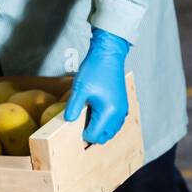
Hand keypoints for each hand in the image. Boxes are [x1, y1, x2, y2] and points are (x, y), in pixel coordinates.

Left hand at [64, 28, 130, 142]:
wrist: (108, 55)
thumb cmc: (94, 70)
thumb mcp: (79, 89)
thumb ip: (73, 107)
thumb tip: (68, 121)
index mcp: (109, 112)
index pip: (95, 135)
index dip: (82, 135)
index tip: (72, 127)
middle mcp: (119, 114)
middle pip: (104, 136)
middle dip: (91, 134)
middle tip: (77, 124)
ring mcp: (122, 110)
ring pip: (110, 130)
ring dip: (98, 129)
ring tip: (84, 117)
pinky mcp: (122, 105)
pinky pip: (114, 122)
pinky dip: (104, 123)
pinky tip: (92, 112)